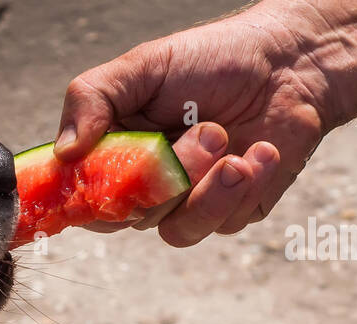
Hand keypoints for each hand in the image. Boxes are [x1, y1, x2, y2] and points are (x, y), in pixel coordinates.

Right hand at [55, 7, 331, 245]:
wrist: (294, 64)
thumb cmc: (215, 59)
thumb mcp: (144, 66)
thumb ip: (92, 98)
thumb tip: (62, 151)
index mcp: (115, 152)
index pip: (83, 194)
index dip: (89, 195)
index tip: (111, 178)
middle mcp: (145, 185)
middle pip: (131, 216)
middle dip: (171, 178)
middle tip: (210, 131)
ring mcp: (187, 203)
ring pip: (176, 231)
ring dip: (210, 190)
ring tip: (239, 147)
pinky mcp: (230, 213)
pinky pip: (222, 224)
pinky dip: (245, 188)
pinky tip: (264, 152)